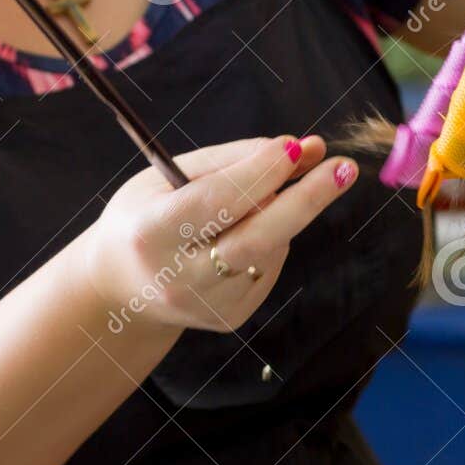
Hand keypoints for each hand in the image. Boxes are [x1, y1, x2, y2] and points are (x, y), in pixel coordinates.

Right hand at [80, 134, 357, 332]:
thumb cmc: (146, 215)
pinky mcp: (229, 319)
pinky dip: (269, 240)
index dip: (259, 174)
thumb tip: (304, 150)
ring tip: (254, 198)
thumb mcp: (167, 177)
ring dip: (279, 213)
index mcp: (152, 234)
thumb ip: (233, 161)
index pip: (216, 202)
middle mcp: (180, 278)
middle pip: (257, 238)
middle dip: (306, 200)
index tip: (297, 145)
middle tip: (344, 168)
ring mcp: (207, 306)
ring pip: (270, 249)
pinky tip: (240, 234)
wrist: (120, 287)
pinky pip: (269, 267)